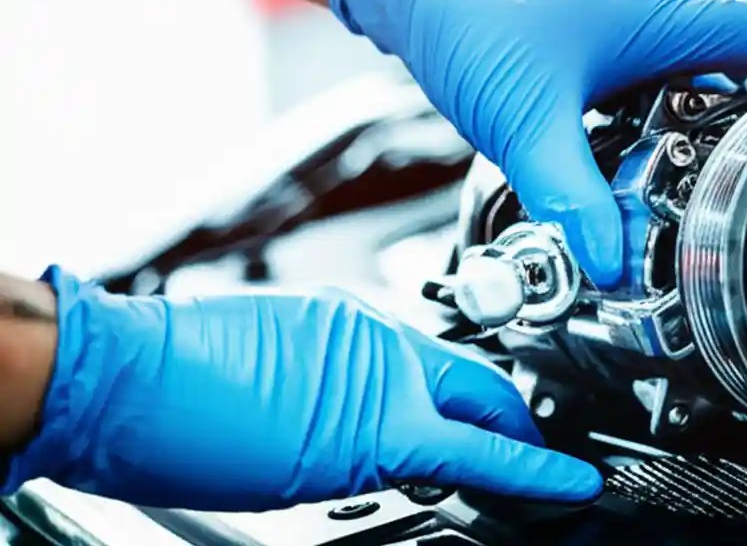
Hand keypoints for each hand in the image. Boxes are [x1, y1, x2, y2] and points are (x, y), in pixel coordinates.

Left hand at [2, 267, 600, 510]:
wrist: (122, 382)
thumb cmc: (195, 436)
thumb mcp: (307, 480)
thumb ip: (383, 462)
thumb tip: (422, 458)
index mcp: (388, 415)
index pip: (489, 449)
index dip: (541, 472)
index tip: (575, 482)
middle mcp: (385, 353)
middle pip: (482, 388)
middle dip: (511, 424)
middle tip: (521, 455)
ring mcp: (358, 323)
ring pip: (438, 362)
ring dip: (453, 399)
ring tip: (442, 437)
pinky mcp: (330, 311)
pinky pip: (395, 343)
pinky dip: (407, 376)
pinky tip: (385, 400)